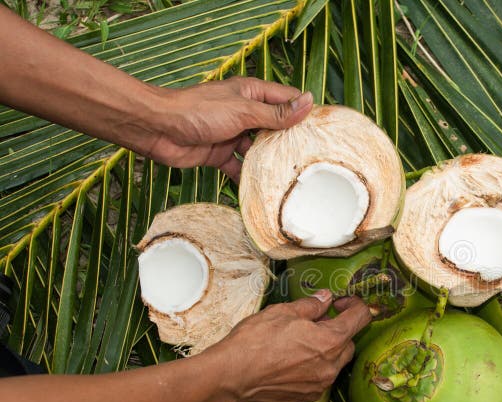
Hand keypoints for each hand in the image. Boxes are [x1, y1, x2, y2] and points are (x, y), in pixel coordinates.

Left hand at [145, 77, 313, 179]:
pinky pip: (241, 167)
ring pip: (259, 149)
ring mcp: (233, 134)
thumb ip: (275, 113)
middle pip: (275, 127)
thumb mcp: (242, 111)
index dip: (305, 112)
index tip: (325, 129)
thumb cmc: (197, 111)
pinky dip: (249, 177)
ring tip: (293, 176)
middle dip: (291, 141)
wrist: (158, 129)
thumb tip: (307, 103)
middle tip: (314, 158)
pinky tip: (263, 189)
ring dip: (271, 161)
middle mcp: (244, 112)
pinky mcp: (221, 153)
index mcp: (251, 94)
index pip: (287, 100)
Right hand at [208, 290, 371, 401]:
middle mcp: (330, 368)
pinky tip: (286, 364)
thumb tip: (325, 299)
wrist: (229, 379)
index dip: (353, 305)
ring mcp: (317, 388)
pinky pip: (314, 383)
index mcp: (331, 341)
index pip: (360, 318)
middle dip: (337, 332)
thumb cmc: (254, 342)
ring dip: (323, 353)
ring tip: (296, 344)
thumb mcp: (283, 311)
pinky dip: (308, 372)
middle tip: (314, 323)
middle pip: (348, 345)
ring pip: (332, 366)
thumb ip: (311, 305)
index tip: (339, 303)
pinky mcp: (302, 401)